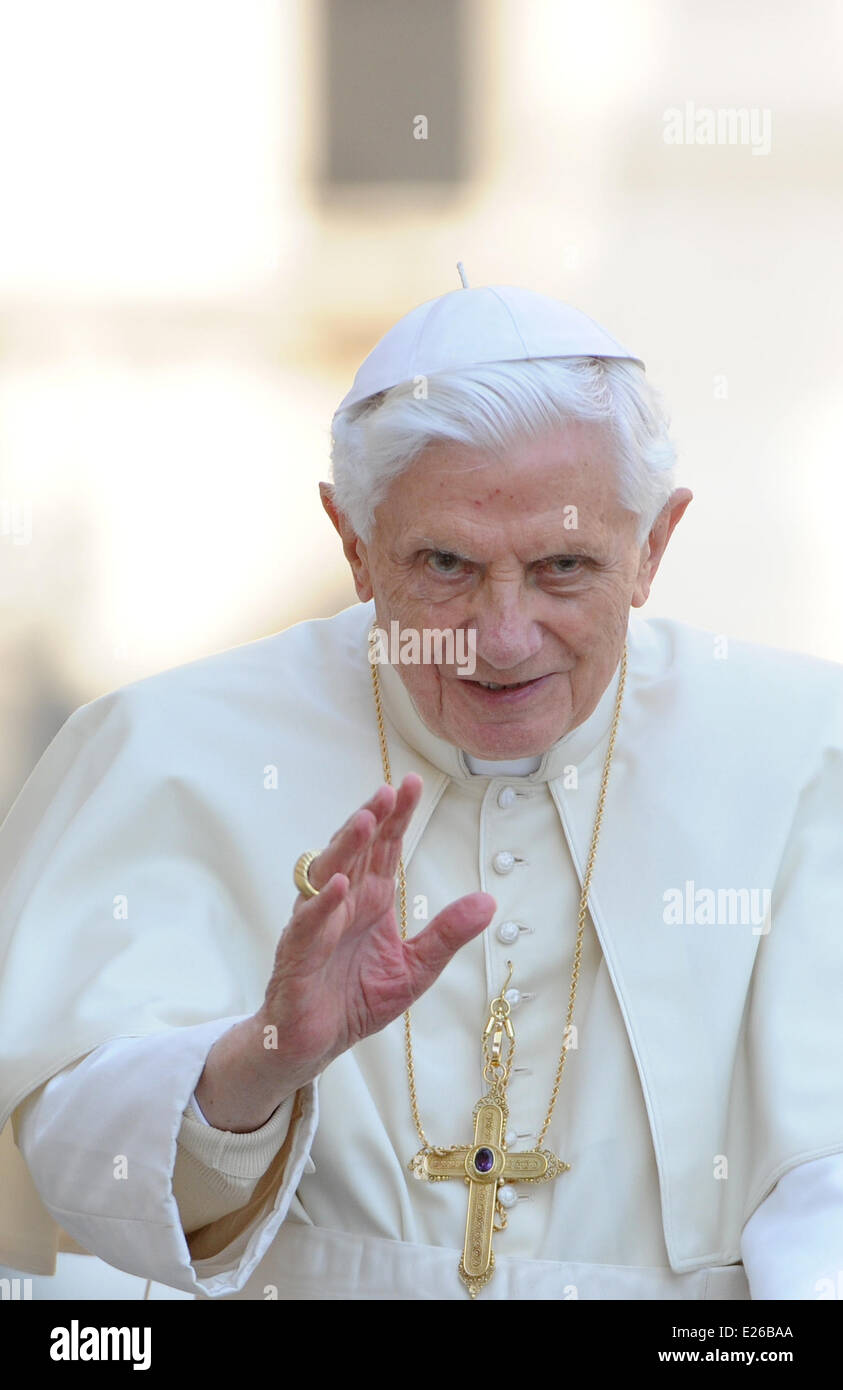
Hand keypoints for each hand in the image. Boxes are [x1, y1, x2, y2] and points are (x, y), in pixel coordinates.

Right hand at [194, 774, 495, 1130]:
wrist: (315, 1042)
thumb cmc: (357, 999)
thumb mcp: (416, 967)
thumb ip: (447, 934)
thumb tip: (489, 902)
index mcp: (370, 898)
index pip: (384, 847)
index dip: (397, 816)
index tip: (412, 783)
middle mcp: (342, 902)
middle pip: (355, 850)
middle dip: (370, 818)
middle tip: (389, 792)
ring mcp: (316, 924)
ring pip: (327, 875)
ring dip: (344, 847)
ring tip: (364, 822)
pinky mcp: (297, 954)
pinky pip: (309, 923)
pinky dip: (322, 904)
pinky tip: (338, 885)